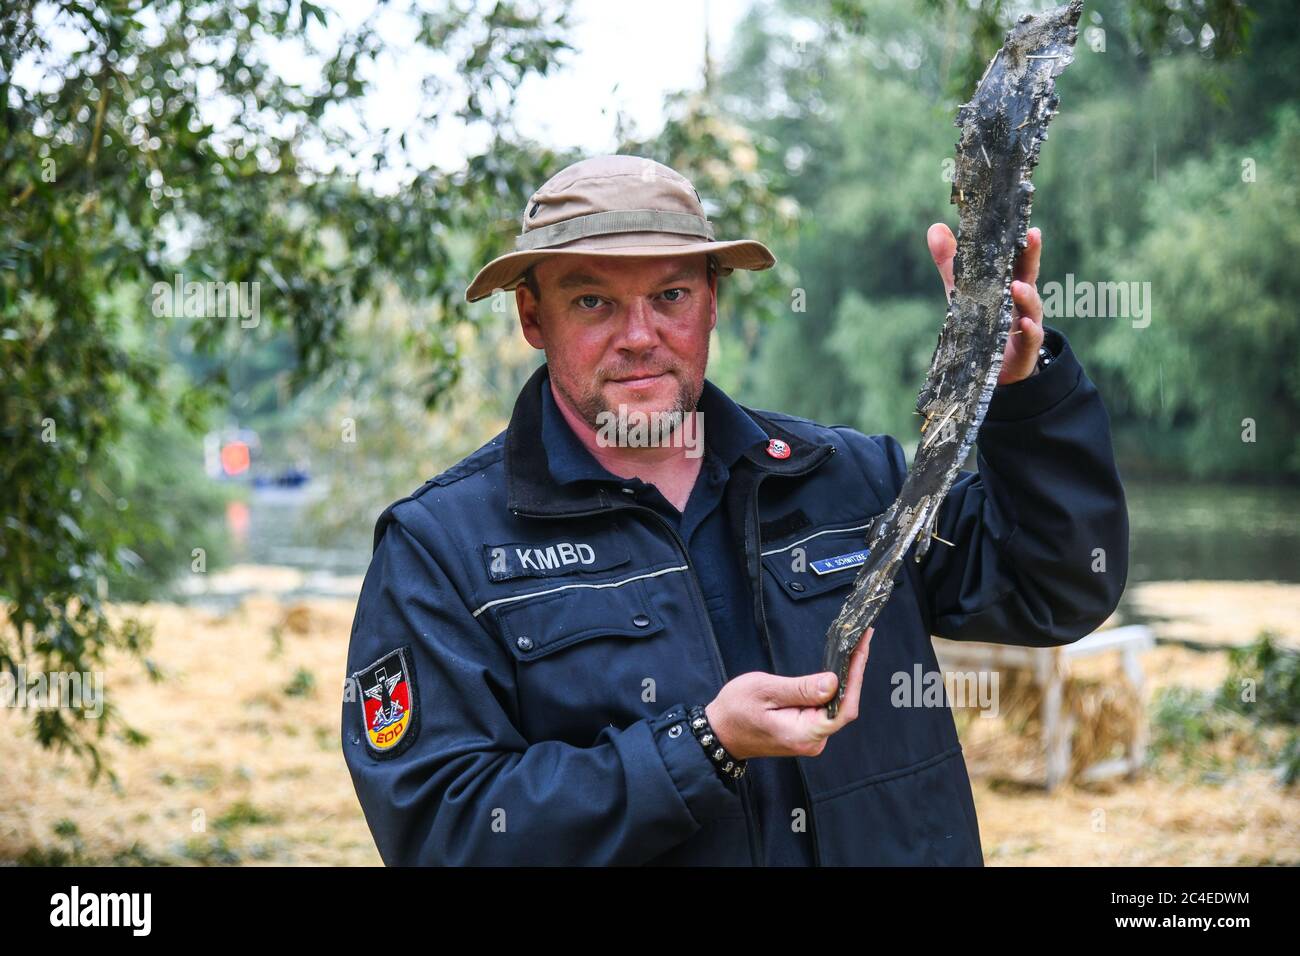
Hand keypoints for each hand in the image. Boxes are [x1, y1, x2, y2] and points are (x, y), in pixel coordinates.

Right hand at [705, 627, 873, 759]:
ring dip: (845, 680)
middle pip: (844, 706)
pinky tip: (836, 670)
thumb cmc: (735, 710)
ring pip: (836, 707)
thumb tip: (833, 682)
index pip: (843, 707)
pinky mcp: (805, 733)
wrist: (719, 732)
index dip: (856, 677)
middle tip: (861, 641)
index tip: (862, 649)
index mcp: (804, 733)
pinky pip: (825, 710)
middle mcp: (812, 741)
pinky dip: (831, 689)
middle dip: (854, 673)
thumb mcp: (765, 691)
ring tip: (852, 650)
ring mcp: (810, 739)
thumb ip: (801, 689)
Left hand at [926, 222, 1045, 384]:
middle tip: (1032, 236)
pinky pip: (1030, 339)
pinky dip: (1029, 330)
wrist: (990, 368)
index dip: (1026, 244)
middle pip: (1030, 276)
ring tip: (1017, 287)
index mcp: (1010, 285)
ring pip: (1031, 308)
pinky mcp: (1025, 350)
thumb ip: (950, 263)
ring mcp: (1026, 325)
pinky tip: (1024, 323)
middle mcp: (1022, 302)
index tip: (1029, 227)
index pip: (1020, 261)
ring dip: (1027, 296)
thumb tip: (935, 227)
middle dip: (1032, 257)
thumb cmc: (981, 322)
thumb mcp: (963, 292)